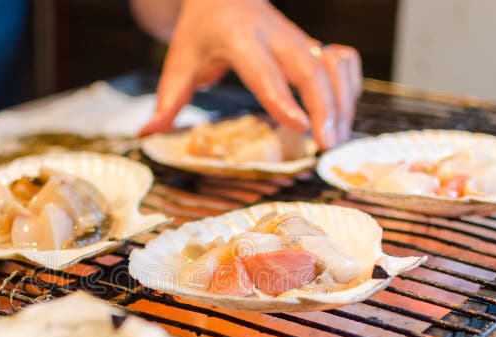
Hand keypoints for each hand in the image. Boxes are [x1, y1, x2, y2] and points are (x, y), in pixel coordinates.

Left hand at [139, 0, 361, 149]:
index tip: (300, 127)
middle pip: (311, 69)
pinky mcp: (313, 45)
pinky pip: (342, 62)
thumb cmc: (200, 32)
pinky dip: (349, 88)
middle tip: (327, 145)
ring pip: (333, 66)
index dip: (283, 100)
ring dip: (342, 103)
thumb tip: (147, 133)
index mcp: (239, 37)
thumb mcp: (179, 62)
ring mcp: (299, 38)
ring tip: (338, 140)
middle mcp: (276, 35)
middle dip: (324, 107)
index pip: (264, 72)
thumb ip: (168, 100)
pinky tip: (344, 116)